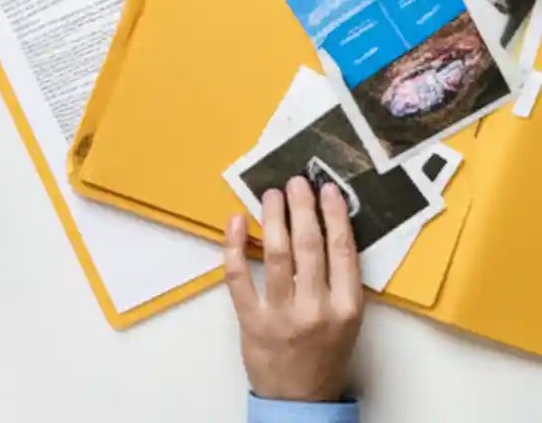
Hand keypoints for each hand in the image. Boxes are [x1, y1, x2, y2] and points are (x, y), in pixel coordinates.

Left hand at [224, 177, 363, 401]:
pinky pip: (238, 277)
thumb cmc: (324, 353)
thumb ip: (338, 280)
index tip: (328, 189)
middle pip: (309, 247)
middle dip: (302, 208)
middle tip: (296, 182)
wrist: (300, 399)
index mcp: (346, 308)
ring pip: (276, 256)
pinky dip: (235, 246)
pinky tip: (237, 222)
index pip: (343, 251)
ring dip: (273, 219)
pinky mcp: (251, 321)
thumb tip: (325, 227)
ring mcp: (281, 315)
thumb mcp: (347, 320)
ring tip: (271, 195)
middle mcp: (316, 309)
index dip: (335, 216)